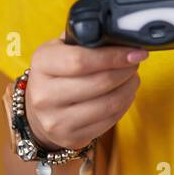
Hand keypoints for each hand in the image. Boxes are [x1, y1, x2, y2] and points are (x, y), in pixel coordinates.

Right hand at [24, 36, 147, 151]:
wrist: (38, 109)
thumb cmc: (57, 72)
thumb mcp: (61, 48)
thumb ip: (86, 39)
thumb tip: (121, 37)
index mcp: (42, 64)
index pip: (82, 60)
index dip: (114, 56)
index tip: (134, 52)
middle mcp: (43, 95)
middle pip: (99, 82)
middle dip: (126, 70)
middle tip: (135, 62)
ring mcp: (55, 120)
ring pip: (108, 104)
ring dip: (129, 88)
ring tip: (132, 77)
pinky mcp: (71, 138)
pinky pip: (109, 121)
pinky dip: (124, 105)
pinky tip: (125, 93)